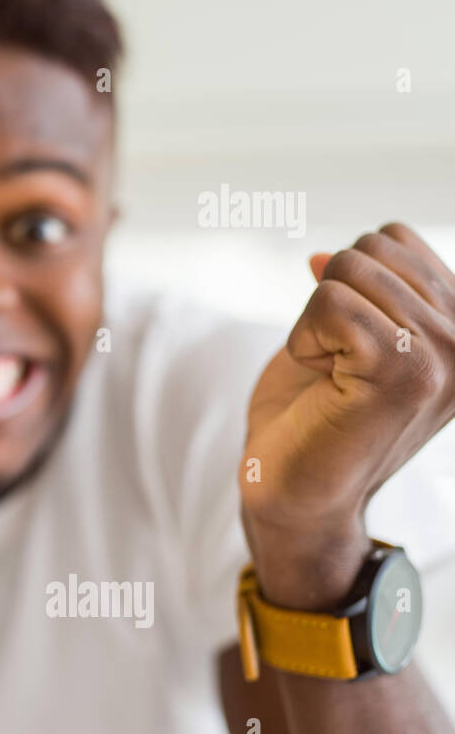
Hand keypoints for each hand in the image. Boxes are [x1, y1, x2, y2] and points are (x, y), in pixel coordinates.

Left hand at [241, 223, 454, 608]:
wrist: (294, 495)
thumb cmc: (309, 419)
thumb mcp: (337, 341)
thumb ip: (353, 293)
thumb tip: (325, 253)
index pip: (394, 238)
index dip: (344, 284)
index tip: (347, 347)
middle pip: (371, 247)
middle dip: (327, 299)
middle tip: (334, 366)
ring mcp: (445, 356)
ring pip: (350, 267)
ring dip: (314, 322)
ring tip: (330, 377)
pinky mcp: (406, 372)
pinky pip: (331, 301)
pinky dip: (304, 338)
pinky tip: (319, 380)